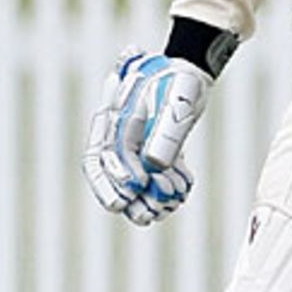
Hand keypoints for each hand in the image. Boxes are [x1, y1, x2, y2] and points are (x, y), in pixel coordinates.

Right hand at [81, 48, 209, 226]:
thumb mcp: (177, 102)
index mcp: (112, 121)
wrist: (191, 76)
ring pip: (130, 188)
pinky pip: (150, 185)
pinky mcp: (149, 160)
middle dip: (126, 200)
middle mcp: (116, 139)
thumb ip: (165, 132)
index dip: (116, 176)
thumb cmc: (180, 83)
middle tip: (148, 214)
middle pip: (108, 179)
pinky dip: (165, 194)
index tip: (138, 186)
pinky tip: (184, 190)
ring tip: (171, 203)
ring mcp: (132, 151)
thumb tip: (155, 165)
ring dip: (148, 202)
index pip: (101, 158)